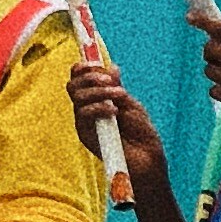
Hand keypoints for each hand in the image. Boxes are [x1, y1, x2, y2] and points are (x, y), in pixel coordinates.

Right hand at [69, 61, 166, 194]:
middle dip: (90, 77)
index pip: (79, 78)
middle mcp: (85, 110)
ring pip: (78, 97)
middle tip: (111, 81)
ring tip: (119, 97)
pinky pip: (84, 115)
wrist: (147, 159)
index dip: (84, 67)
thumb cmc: (141, 133)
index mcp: (95, 99)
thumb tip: (111, 68)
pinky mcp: (85, 135)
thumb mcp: (130, 104)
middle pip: (73, 85)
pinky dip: (99, 108)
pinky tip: (114, 111)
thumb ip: (117, 87)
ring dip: (99, 92)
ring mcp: (84, 123)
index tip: (96, 63)